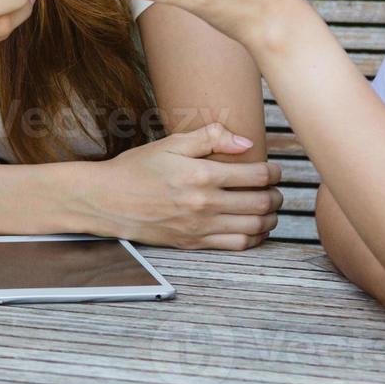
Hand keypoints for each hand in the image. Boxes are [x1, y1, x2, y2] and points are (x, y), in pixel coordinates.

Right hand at [76, 123, 282, 249]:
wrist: (107, 200)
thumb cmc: (137, 168)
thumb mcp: (171, 143)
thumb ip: (210, 137)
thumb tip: (245, 142)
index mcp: (202, 175)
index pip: (256, 175)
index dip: (274, 171)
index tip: (275, 169)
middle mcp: (205, 203)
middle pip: (261, 203)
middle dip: (277, 195)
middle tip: (276, 188)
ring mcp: (200, 227)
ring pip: (254, 227)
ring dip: (270, 218)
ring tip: (269, 208)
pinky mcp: (194, 243)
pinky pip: (236, 246)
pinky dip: (254, 238)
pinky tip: (254, 229)